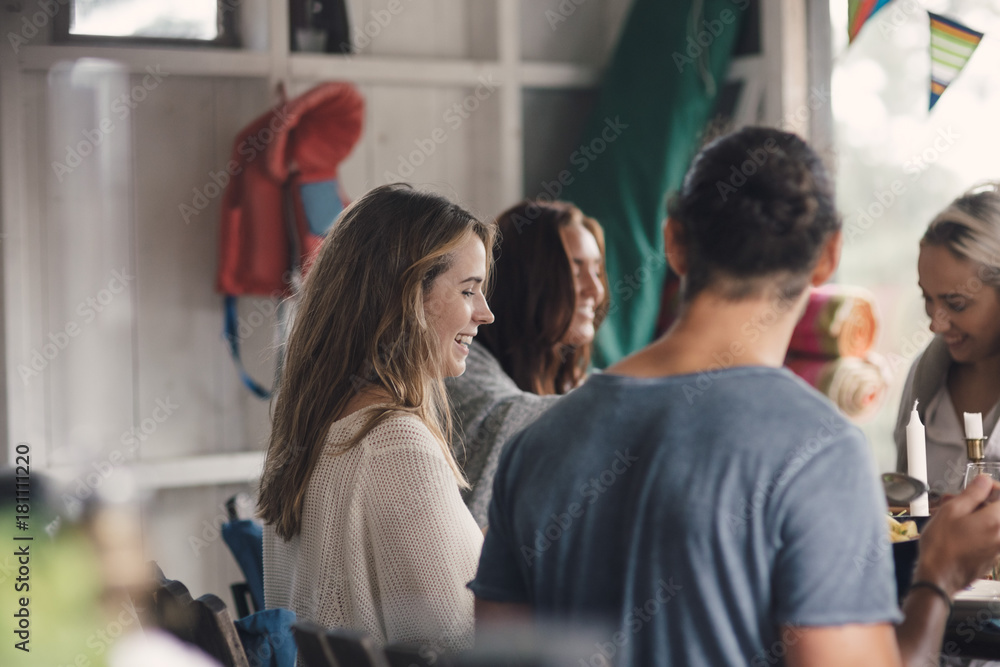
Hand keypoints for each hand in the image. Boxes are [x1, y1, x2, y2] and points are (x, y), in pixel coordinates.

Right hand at [913, 474, 999, 596]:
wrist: (939, 577)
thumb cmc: (941, 547)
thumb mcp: (951, 511)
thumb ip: (972, 493)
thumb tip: (984, 481)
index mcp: (995, 520)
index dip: (991, 487)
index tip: (979, 486)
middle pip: (998, 510)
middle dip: (980, 501)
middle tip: (958, 501)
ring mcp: (999, 548)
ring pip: (992, 523)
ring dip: (976, 515)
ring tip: (953, 516)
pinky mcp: (993, 557)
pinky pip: (990, 536)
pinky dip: (978, 529)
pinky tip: (957, 531)